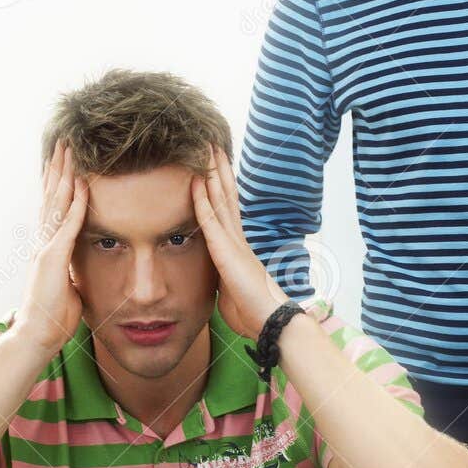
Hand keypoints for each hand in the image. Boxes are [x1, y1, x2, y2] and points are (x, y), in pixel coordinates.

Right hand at [11, 140, 87, 355]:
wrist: (36, 336)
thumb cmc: (53, 318)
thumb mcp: (68, 288)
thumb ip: (72, 273)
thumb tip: (80, 271)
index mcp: (46, 248)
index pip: (52, 207)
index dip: (57, 182)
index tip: (63, 161)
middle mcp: (42, 242)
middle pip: (51, 196)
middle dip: (58, 168)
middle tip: (63, 141)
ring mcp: (45, 248)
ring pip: (56, 203)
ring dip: (64, 175)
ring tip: (69, 150)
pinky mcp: (52, 258)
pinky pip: (68, 225)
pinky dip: (77, 204)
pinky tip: (83, 185)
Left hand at [191, 146, 287, 338]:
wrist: (271, 323)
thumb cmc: (252, 312)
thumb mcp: (230, 289)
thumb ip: (222, 277)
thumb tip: (216, 279)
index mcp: (238, 246)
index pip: (227, 208)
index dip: (219, 185)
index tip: (213, 164)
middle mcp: (238, 238)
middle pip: (226, 195)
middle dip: (218, 169)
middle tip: (211, 143)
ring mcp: (235, 243)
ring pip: (220, 201)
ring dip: (211, 174)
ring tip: (205, 149)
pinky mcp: (229, 254)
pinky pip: (212, 222)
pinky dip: (203, 201)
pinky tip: (196, 183)